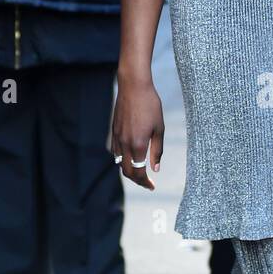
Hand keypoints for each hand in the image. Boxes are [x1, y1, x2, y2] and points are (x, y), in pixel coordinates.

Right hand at [111, 75, 164, 189]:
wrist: (133, 87)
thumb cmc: (150, 105)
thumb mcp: (159, 128)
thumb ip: (157, 150)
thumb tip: (155, 169)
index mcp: (138, 144)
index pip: (139, 172)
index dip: (145, 182)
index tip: (152, 186)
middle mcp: (125, 143)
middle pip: (127, 171)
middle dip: (137, 180)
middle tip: (147, 183)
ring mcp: (117, 137)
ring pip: (120, 162)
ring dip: (129, 170)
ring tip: (140, 172)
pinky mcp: (113, 131)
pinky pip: (116, 152)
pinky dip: (123, 160)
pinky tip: (131, 158)